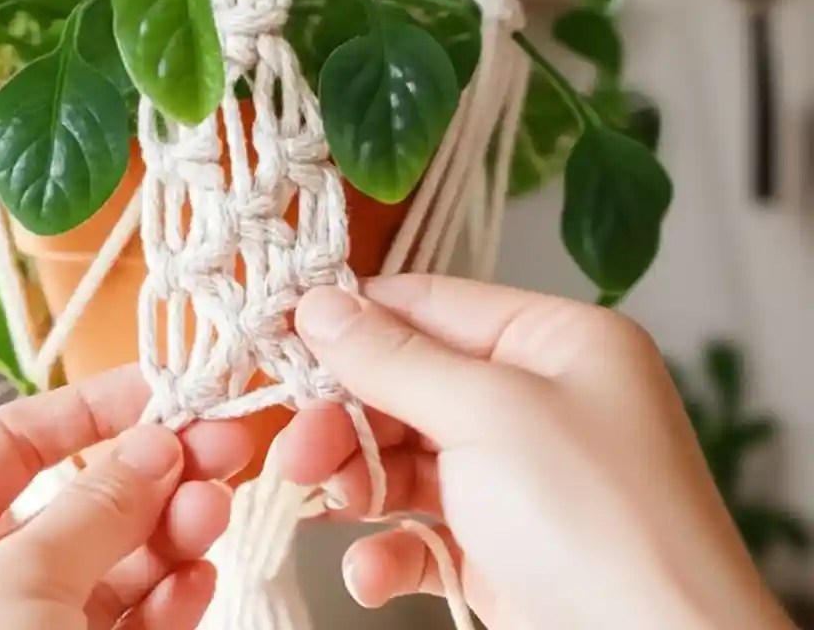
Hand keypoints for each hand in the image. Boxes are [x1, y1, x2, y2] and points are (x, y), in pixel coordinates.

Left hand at [0, 366, 252, 629]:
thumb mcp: (18, 586)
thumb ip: (95, 509)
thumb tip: (153, 443)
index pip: (13, 444)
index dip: (92, 409)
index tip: (165, 388)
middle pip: (80, 501)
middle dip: (152, 474)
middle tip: (222, 445)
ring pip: (117, 562)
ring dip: (171, 530)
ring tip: (216, 507)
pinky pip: (134, 621)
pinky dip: (170, 596)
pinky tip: (197, 575)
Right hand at [279, 274, 792, 629]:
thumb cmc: (597, 524)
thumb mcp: (488, 414)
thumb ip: (394, 358)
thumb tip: (319, 305)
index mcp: (556, 344)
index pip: (431, 305)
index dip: (352, 320)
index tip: (279, 337)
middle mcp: (538, 403)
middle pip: (406, 386)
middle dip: (345, 418)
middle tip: (297, 451)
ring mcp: (517, 480)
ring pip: (403, 460)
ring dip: (356, 482)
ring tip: (328, 505)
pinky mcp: (498, 550)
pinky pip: (420, 531)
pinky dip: (386, 550)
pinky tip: (371, 570)